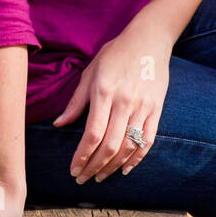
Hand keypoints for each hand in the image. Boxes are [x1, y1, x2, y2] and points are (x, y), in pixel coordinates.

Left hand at [52, 23, 170, 182]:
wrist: (149, 39)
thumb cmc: (115, 53)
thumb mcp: (90, 72)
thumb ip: (76, 101)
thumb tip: (59, 124)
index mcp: (104, 92)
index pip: (92, 134)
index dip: (82, 156)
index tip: (73, 169)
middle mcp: (124, 102)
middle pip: (110, 145)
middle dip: (94, 166)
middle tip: (83, 178)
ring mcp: (143, 106)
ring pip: (128, 146)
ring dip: (113, 166)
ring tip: (100, 176)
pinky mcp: (157, 109)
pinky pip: (147, 140)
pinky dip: (137, 158)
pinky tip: (125, 169)